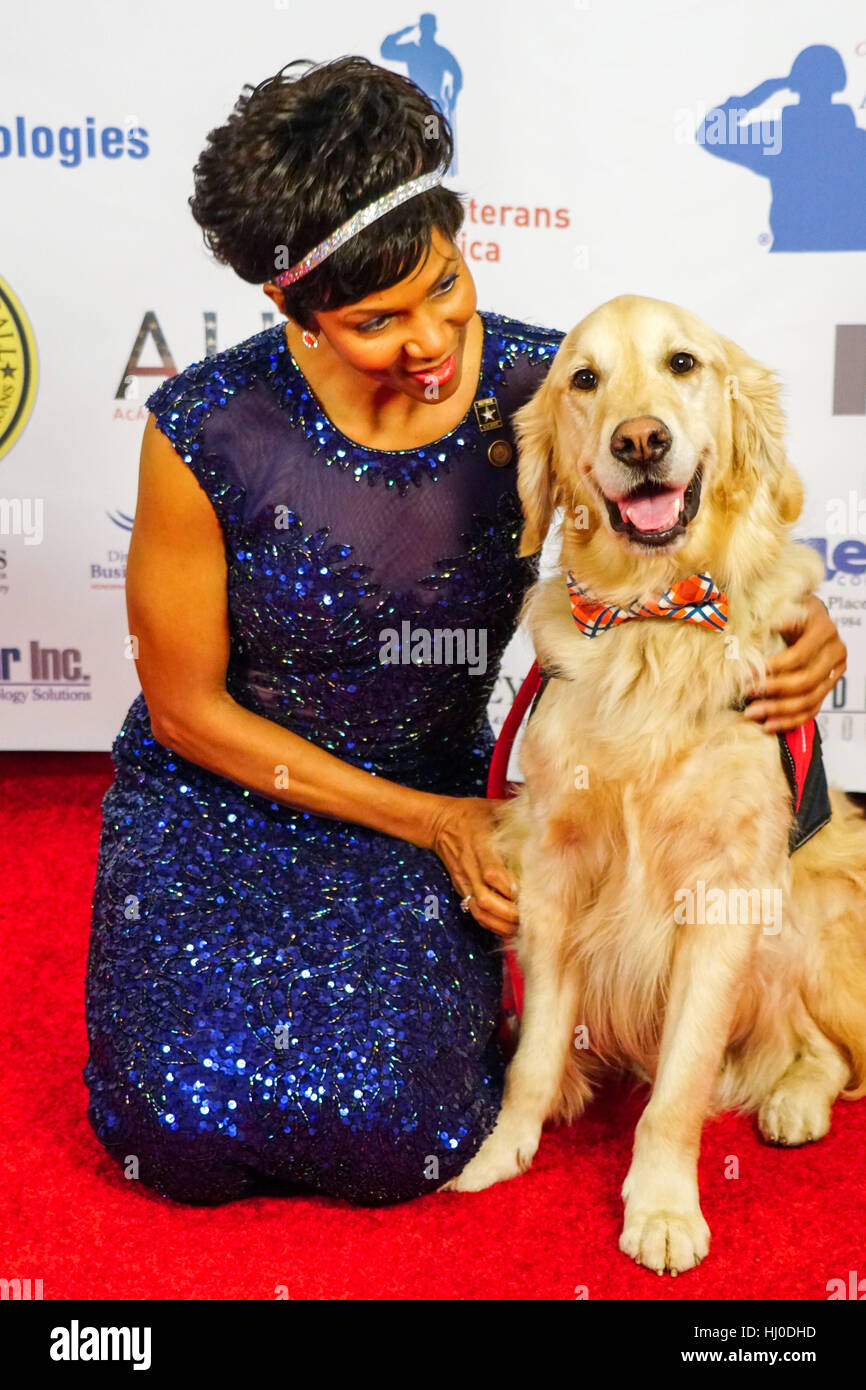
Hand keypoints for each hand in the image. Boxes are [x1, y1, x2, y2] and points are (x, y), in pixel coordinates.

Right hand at [428, 796, 519, 937]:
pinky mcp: (462, 889)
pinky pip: (475, 913)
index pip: (492, 873)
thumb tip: (546, 819)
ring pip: (480, 912)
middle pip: (486, 900)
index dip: (509, 887)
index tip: (527, 892)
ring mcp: (464, 881)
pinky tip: (508, 928)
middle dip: (510, 913)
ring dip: (501, 924)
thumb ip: (517, 815)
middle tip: (532, 915)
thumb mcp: (493, 807)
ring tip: (522, 927)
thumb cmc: (471, 813)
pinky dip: (492, 925)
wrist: (438, 823)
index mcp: (479, 844)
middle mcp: (470, 867)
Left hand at [743, 595, 845, 732]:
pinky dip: (790, 720)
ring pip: (809, 699)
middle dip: (774, 691)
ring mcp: (834, 672)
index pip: (799, 656)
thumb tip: (758, 628)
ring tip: (753, 713)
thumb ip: (773, 617)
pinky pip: (812, 710)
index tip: (747, 674)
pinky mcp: (829, 687)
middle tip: (748, 694)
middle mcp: (835, 651)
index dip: (773, 668)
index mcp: (823, 629)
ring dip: (779, 710)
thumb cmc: (788, 609)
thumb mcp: (781, 606)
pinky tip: (769, 725)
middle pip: (806, 680)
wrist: (806, 615)